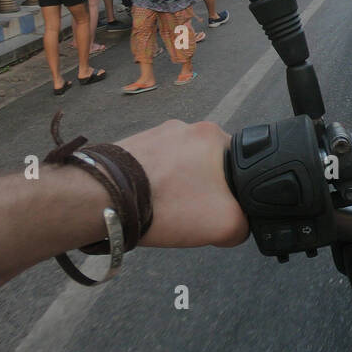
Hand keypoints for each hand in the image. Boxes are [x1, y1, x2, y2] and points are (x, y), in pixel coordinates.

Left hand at [117, 120, 248, 247]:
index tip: (219, 209)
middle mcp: (185, 126)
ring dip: (177, 186)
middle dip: (204, 189)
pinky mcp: (131, 145)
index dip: (234, 192)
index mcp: (214, 135)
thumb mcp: (226, 224)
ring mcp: (155, 134)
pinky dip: (154, 184)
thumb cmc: (168, 204)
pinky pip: (154, 167)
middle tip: (191, 212)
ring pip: (179, 166)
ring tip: (165, 209)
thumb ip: (245, 223)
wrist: (105, 199)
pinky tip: (148, 201)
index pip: (239, 165)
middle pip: (208, 166)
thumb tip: (240, 224)